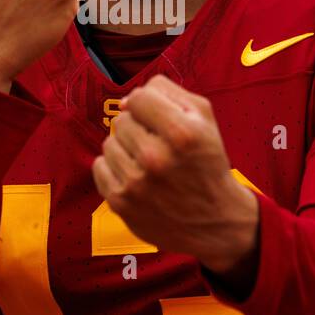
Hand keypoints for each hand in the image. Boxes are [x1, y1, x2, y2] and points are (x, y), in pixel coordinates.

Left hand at [92, 75, 258, 274]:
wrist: (215, 222)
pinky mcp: (120, 203)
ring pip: (109, 143)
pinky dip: (115, 169)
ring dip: (126, 149)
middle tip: (160, 148)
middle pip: (122, 120)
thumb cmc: (207, 163)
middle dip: (139, 129)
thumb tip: (126, 102)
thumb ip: (167, 93)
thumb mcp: (204, 118)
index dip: (149, 106)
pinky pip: (99, 166)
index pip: (139, 97)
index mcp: (182, 133)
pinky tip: (136, 177)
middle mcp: (157, 158)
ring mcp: (136, 183)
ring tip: (149, 164)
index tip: (159, 120)